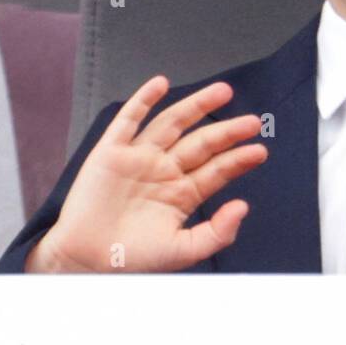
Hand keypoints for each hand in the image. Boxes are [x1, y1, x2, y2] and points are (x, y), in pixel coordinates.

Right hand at [26, 76, 267, 272]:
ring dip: (196, 106)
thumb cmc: (132, 258)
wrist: (86, 260)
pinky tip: (161, 84)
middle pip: (201, 143)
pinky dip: (142, 100)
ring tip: (223, 92)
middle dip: (226, 131)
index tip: (259, 151)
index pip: (216, 170)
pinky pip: (129, 120)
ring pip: (172, 124)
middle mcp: (164, 171)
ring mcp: (139, 158)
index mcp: (182, 194)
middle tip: (252, 122)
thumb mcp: (183, 251)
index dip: (238, 159)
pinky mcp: (111, 152)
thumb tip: (243, 208)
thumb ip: (217, 233)